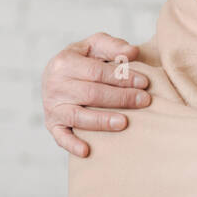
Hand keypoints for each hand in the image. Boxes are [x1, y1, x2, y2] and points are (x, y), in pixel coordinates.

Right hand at [42, 33, 150, 157]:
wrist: (56, 75)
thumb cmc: (82, 60)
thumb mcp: (94, 45)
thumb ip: (113, 46)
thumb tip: (133, 52)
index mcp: (64, 62)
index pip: (97, 72)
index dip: (122, 77)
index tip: (144, 83)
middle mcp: (55, 85)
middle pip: (91, 94)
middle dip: (120, 98)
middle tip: (144, 101)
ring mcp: (52, 106)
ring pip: (79, 116)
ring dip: (102, 120)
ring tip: (124, 123)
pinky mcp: (52, 124)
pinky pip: (61, 137)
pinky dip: (72, 145)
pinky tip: (87, 151)